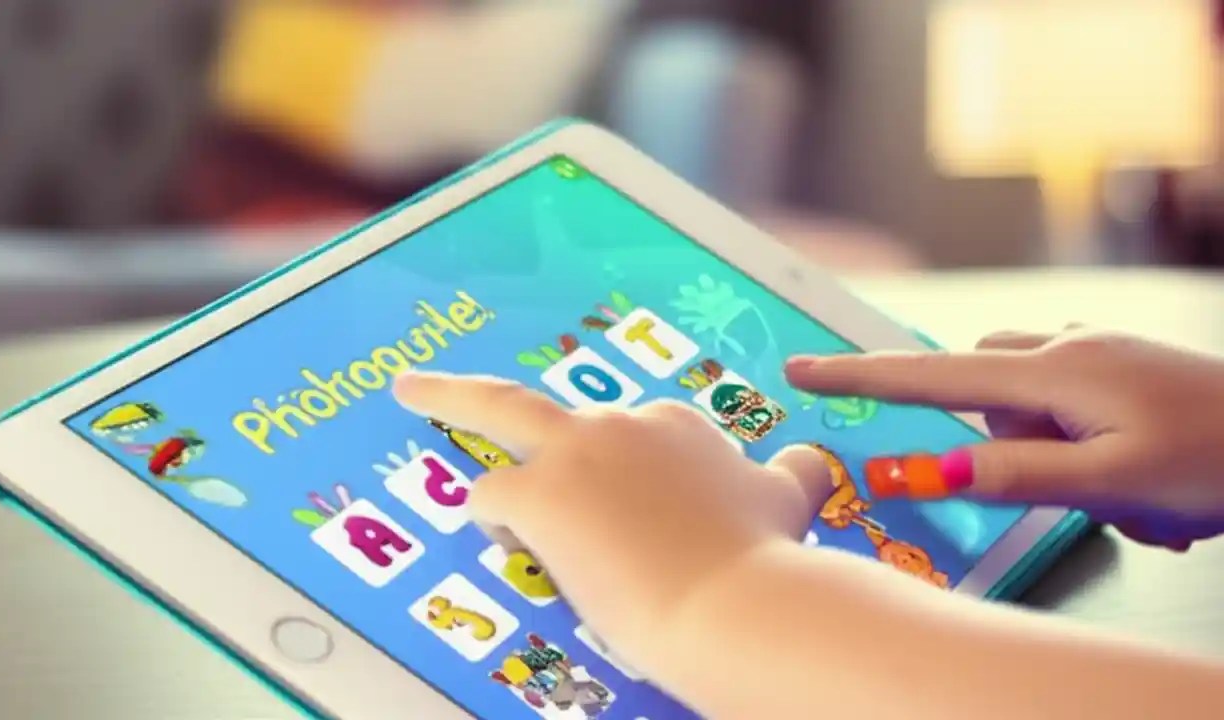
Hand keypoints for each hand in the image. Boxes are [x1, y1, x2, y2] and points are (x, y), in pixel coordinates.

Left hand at [393, 371, 830, 674]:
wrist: (736, 604)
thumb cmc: (763, 557)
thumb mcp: (789, 498)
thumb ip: (793, 471)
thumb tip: (812, 458)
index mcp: (676, 425)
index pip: (629, 431)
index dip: (615, 468)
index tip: (619, 502)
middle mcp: (626, 424)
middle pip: (551, 413)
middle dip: (515, 419)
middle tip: (434, 388)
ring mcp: (580, 454)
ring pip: (503, 423)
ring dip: (482, 446)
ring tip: (438, 429)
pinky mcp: (541, 493)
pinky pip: (492, 495)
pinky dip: (491, 516)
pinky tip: (504, 538)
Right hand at [785, 327, 1223, 549]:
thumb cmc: (1215, 462)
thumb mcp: (1112, 484)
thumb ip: (1016, 475)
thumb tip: (927, 469)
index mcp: (1055, 370)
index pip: (932, 372)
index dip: (862, 376)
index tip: (802, 370)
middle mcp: (1067, 346)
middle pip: (985, 391)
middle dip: (1005, 443)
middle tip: (1084, 485)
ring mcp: (1097, 350)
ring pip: (1027, 401)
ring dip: (1048, 448)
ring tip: (1130, 491)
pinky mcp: (1122, 365)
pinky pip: (1066, 402)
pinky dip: (1080, 443)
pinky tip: (1139, 474)